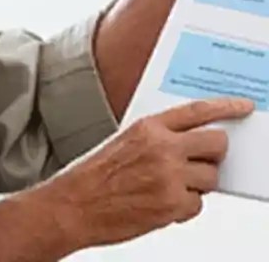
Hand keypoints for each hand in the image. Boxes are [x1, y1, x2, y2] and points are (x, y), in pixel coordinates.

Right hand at [38, 97, 253, 248]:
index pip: (197, 111)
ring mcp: (169, 176)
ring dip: (197, 184)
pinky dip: (184, 206)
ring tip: (169, 187)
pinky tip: (161, 203)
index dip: (225, 107)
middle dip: (215, 154)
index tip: (242, 107)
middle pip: (216, 143)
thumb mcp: (122, 143)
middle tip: (203, 160)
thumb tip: (190, 141)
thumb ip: (156, 138)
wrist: (72, 206)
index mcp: (147, 128)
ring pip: (211, 177)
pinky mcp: (172, 204)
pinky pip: (197, 204)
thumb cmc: (92, 176)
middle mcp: (162, 148)